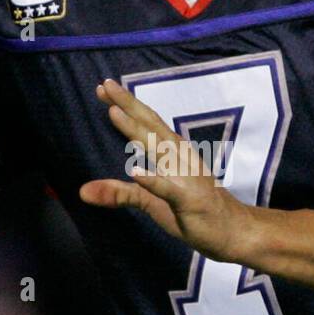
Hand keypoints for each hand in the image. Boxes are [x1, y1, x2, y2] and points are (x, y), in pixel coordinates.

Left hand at [79, 78, 250, 260]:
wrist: (231, 230)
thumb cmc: (193, 210)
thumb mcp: (149, 202)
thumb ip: (119, 193)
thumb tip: (82, 192)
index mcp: (172, 152)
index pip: (146, 123)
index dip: (125, 105)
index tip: (103, 87)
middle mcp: (179, 157)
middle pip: (150, 126)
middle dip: (127, 104)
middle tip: (104, 84)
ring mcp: (185, 177)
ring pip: (158, 149)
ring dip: (135, 131)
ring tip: (113, 113)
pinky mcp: (188, 200)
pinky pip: (168, 189)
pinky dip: (153, 180)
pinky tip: (136, 173)